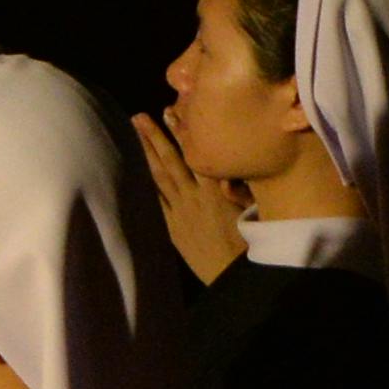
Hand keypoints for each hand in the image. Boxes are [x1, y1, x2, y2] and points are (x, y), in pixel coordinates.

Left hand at [130, 110, 246, 282]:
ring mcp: (180, 213)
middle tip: (139, 116)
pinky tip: (135, 172)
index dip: (182, 132)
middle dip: (155, 137)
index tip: (170, 110)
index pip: (195, 153)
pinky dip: (146, 185)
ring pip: (159, 178)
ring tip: (134, 135)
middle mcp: (193, 198)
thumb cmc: (251, 244)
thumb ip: (241, 187)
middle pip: (171, 161)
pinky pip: (156, 202)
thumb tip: (230, 166)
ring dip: (147, 154)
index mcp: (215, 191)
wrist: (233, 277)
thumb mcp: (253, 210)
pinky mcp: (173, 230)